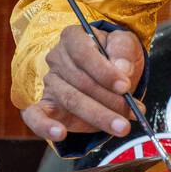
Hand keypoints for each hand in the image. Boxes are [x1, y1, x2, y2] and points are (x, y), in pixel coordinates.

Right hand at [21, 25, 144, 141]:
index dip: (104, 72)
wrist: (109, 74)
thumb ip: (124, 52)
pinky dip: (45, 126)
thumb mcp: (126, 45)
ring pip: (71, 101)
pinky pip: (36, 116)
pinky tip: (60, 134)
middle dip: (111, 100)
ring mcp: (50, 83)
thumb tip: (122, 69)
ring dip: (99, 116)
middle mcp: (57, 58)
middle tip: (134, 112)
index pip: (83, 54)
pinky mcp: (46, 105)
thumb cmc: (116, 56)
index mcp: (73, 38)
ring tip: (122, 127)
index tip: (125, 86)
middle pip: (81, 82)